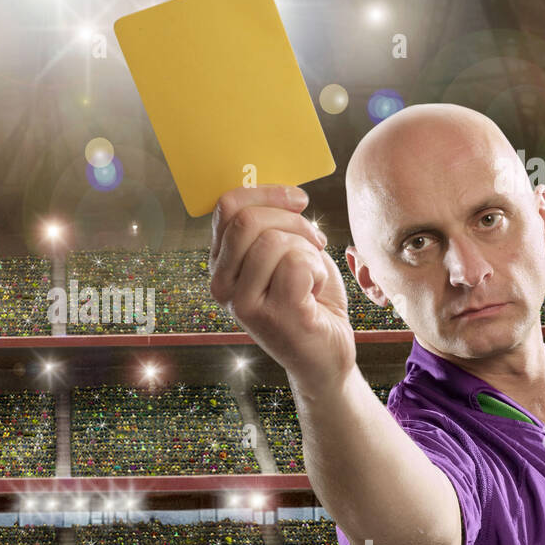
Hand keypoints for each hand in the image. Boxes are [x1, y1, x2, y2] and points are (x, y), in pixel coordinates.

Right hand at [209, 185, 356, 388]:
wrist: (325, 356)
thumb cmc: (308, 300)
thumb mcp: (284, 254)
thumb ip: (271, 225)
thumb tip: (279, 187)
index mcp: (220, 264)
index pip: (226, 207)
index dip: (266, 192)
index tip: (299, 200)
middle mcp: (221, 285)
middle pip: (248, 220)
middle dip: (293, 220)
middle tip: (314, 240)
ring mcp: (243, 304)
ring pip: (274, 241)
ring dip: (307, 249)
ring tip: (312, 273)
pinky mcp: (273, 317)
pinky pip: (296, 264)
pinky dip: (317, 269)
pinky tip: (315, 290)